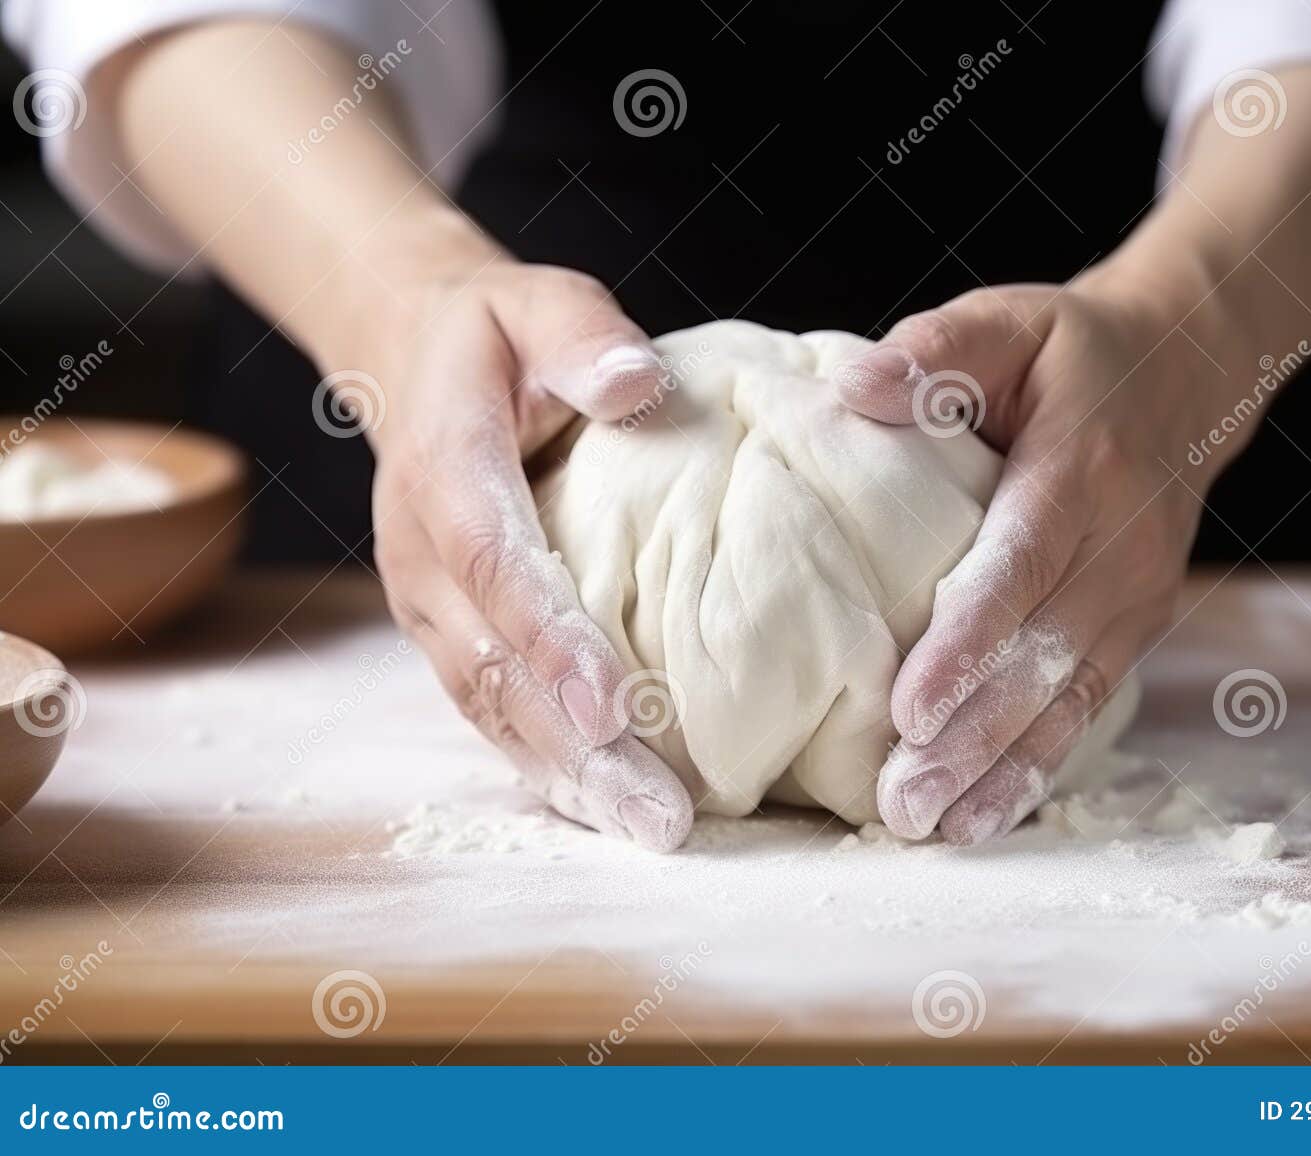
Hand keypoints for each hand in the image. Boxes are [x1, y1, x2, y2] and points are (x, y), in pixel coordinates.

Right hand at [356, 255, 693, 850]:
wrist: (414, 358)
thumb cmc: (498, 334)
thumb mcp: (538, 302)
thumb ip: (582, 335)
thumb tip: (639, 384)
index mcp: (444, 468)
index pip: (494, 563)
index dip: (550, 637)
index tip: (614, 704)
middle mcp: (422, 552)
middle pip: (492, 664)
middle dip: (574, 746)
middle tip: (655, 812)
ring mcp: (428, 603)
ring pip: (488, 704)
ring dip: (566, 774)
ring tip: (646, 827)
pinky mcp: (447, 630)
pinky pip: (491, 707)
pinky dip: (546, 762)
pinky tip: (605, 807)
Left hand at [832, 275, 1248, 844]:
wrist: (1187, 372)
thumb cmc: (1071, 354)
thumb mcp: (1008, 323)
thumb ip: (936, 351)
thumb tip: (852, 390)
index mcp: (1080, 467)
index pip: (1021, 565)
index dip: (968, 641)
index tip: (910, 708)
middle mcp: (1120, 543)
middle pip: (1043, 653)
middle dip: (972, 734)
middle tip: (901, 797)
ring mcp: (1136, 593)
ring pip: (1068, 697)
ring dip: (999, 769)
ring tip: (930, 826)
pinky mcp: (1136, 626)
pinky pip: (1087, 707)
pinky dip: (1036, 767)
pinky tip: (984, 819)